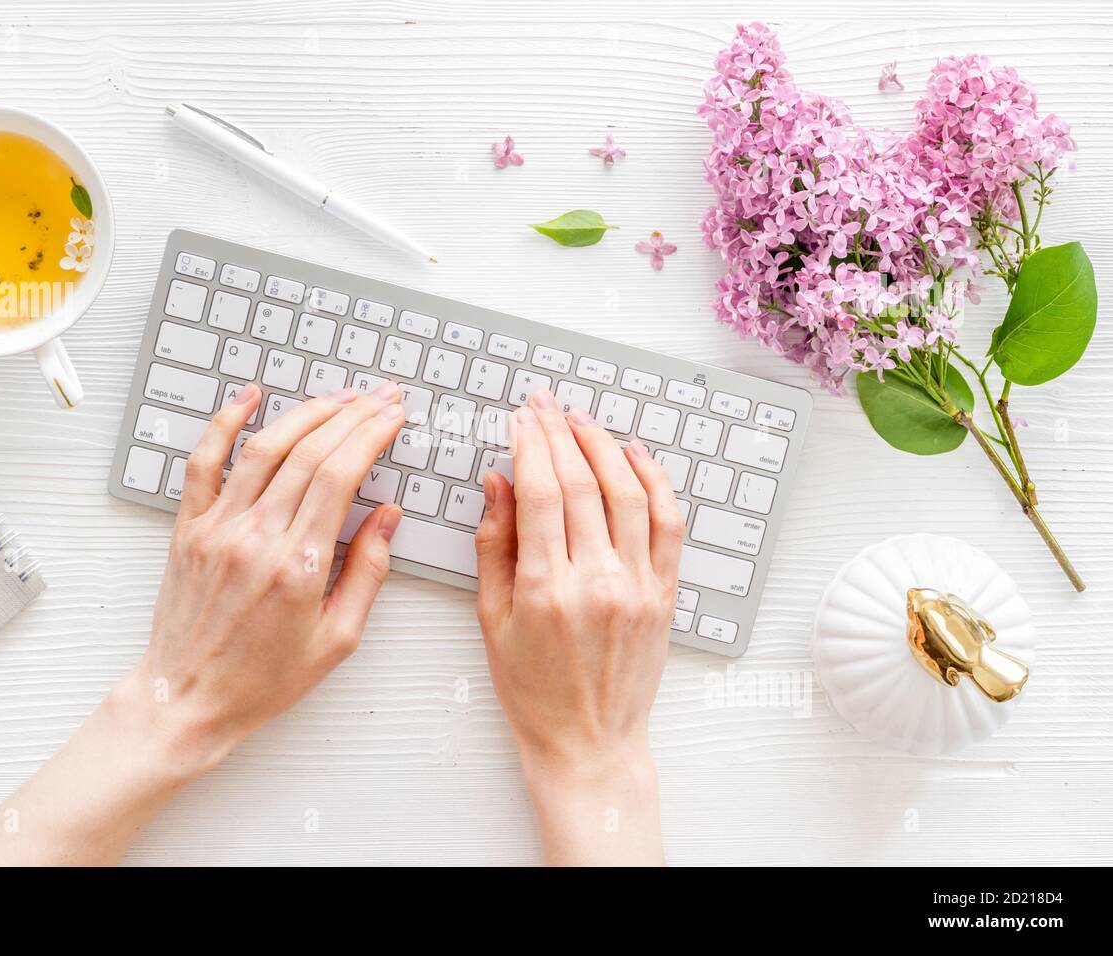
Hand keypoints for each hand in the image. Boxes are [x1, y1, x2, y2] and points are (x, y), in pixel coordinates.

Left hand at [133, 380, 405, 769]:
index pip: (341, 475)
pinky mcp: (188, 529)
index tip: (392, 415)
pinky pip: (204, 463)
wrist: (186, 699)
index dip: (371, 434)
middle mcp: (256, 538)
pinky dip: (225, 422)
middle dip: (352, 415)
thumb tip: (388, 518)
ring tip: (337, 396)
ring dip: (305, 412)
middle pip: (310, 452)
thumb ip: (368, 573)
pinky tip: (249, 397)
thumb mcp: (337, 639)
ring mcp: (217, 529)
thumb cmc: (261, 679)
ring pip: (264, 448)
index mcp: (298, 566)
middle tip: (379, 397)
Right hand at [474, 390, 682, 864]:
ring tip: (582, 421)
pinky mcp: (664, 594)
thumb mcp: (491, 621)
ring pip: (627, 493)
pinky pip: (667, 523)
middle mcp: (595, 582)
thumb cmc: (532, 690)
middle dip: (559, 433)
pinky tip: (634, 456)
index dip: (530, 445)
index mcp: (544, 590)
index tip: (521, 417)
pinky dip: (654, 481)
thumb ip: (494, 546)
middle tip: (545, 403)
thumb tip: (498, 482)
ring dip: (604, 447)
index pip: (539, 493)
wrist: (589, 743)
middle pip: (580, 484)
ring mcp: (636, 586)